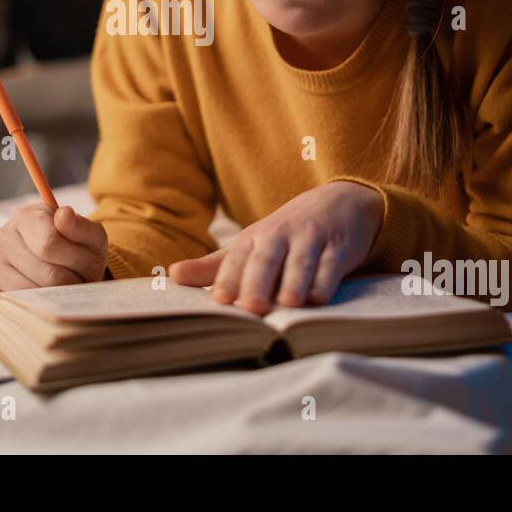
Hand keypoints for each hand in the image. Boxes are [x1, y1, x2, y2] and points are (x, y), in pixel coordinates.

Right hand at [0, 203, 107, 308]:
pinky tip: (52, 296)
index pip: (50, 244)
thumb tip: (65, 215)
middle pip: (47, 275)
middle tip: (83, 279)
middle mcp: (2, 239)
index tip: (91, 263)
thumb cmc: (74, 246)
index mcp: (24, 217)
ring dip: (61, 297)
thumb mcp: (88, 234)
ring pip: (35, 295)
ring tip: (68, 287)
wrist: (57, 262)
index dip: (79, 260)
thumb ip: (81, 226)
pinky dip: (44, 308)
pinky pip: (22, 309)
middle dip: (74, 281)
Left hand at [168, 181, 383, 314]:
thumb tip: (172, 275)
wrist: (339, 203)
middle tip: (251, 307)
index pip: (238, 258)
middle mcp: (281, 236)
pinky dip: (327, 281)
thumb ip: (215, 265)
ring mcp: (312, 240)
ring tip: (288, 304)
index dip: (230, 278)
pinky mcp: (340, 247)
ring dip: (294, 281)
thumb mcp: (251, 245)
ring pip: (301, 262)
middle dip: (258, 281)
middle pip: (267, 259)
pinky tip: (320, 298)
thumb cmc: (286, 235)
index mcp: (255, 238)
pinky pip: (332, 265)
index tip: (220, 299)